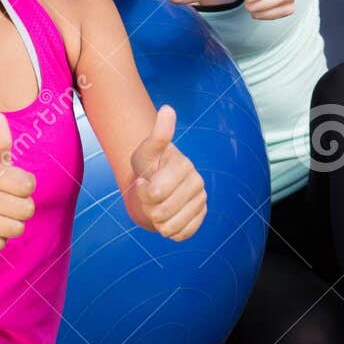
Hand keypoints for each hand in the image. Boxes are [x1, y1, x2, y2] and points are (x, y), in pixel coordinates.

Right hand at [0, 111, 36, 252]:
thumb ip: (0, 139)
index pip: (28, 185)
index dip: (27, 185)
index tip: (14, 181)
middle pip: (26, 210)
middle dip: (24, 207)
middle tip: (10, 200)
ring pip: (15, 229)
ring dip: (14, 224)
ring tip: (2, 213)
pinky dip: (0, 238)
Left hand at [126, 105, 206, 241]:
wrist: (155, 186)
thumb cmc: (148, 168)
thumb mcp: (145, 153)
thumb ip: (158, 135)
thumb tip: (168, 109)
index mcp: (184, 166)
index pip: (155, 192)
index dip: (143, 191)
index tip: (144, 180)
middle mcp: (197, 183)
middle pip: (161, 212)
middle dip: (149, 208)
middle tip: (150, 197)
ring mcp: (201, 201)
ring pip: (170, 227)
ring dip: (158, 221)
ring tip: (159, 207)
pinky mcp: (201, 217)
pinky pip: (182, 235)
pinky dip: (170, 232)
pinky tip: (169, 218)